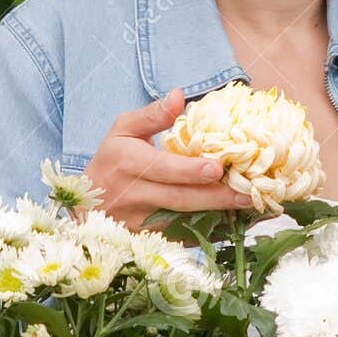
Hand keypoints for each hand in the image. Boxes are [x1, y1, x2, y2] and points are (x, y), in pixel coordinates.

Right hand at [84, 88, 254, 230]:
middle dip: (216, 198)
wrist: (88, 203)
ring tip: (249, 210)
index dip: (190, 171)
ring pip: (183, 223)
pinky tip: (233, 226)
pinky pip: (181, 239)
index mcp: (128, 163)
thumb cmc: (111, 159)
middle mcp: (134, 196)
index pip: (163, 169)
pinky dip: (208, 234)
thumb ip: (152, 114)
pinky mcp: (147, 241)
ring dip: (217, 218)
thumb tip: (179, 96)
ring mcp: (140, 223)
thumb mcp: (122, 130)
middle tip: (248, 194)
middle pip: (179, 199)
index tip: (216, 169)